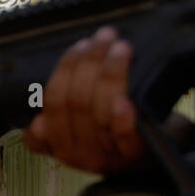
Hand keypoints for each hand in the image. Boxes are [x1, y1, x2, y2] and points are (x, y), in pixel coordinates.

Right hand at [23, 26, 147, 173]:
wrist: (152, 156)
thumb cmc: (115, 134)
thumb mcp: (79, 129)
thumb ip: (59, 116)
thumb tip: (41, 111)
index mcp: (58, 144)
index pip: (53, 103)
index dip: (65, 70)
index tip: (80, 46)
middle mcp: (77, 154)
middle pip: (75, 102)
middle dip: (90, 63)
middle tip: (105, 38)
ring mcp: (104, 156)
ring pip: (98, 112)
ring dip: (110, 75)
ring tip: (121, 48)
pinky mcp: (133, 157)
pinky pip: (123, 137)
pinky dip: (122, 117)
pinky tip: (125, 100)